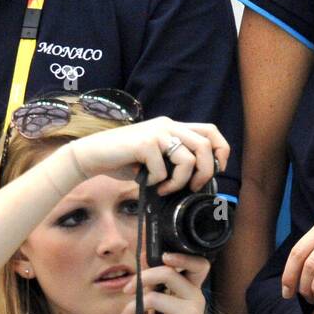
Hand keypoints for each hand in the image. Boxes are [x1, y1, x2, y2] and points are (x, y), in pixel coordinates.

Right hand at [61, 116, 228, 194]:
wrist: (93, 154)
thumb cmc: (124, 159)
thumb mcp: (155, 157)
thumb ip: (173, 161)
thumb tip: (196, 180)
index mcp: (173, 127)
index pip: (210, 130)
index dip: (221, 150)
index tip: (217, 170)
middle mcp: (168, 125)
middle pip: (205, 145)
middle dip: (205, 172)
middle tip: (193, 187)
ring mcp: (157, 132)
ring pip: (188, 159)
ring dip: (180, 181)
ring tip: (165, 188)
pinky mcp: (145, 142)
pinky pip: (162, 170)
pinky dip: (156, 182)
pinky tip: (144, 181)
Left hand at [116, 252, 209, 313]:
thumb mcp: (170, 310)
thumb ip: (161, 290)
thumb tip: (141, 264)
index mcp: (194, 291)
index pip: (199, 265)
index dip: (182, 256)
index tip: (162, 256)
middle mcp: (197, 299)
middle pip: (167, 273)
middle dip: (140, 278)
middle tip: (126, 289)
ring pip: (152, 297)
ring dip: (130, 308)